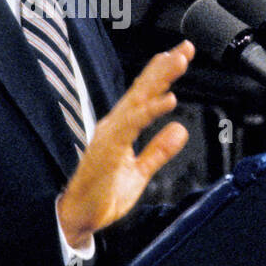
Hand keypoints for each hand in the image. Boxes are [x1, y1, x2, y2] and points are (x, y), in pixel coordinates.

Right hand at [57, 41, 193, 249]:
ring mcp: (110, 135)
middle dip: (164, 66)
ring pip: (138, 100)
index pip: (145, 95)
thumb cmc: (102, 196)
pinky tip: (168, 99)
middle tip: (186, 47)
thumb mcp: (139, 172)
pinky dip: (150, 110)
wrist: (79, 218)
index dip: (163, 74)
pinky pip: (132, 125)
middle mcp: (115, 125)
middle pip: (143, 89)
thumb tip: (179, 130)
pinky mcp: (108, 148)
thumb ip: (158, 150)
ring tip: (178, 62)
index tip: (182, 55)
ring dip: (159, 79)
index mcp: (122, 128)